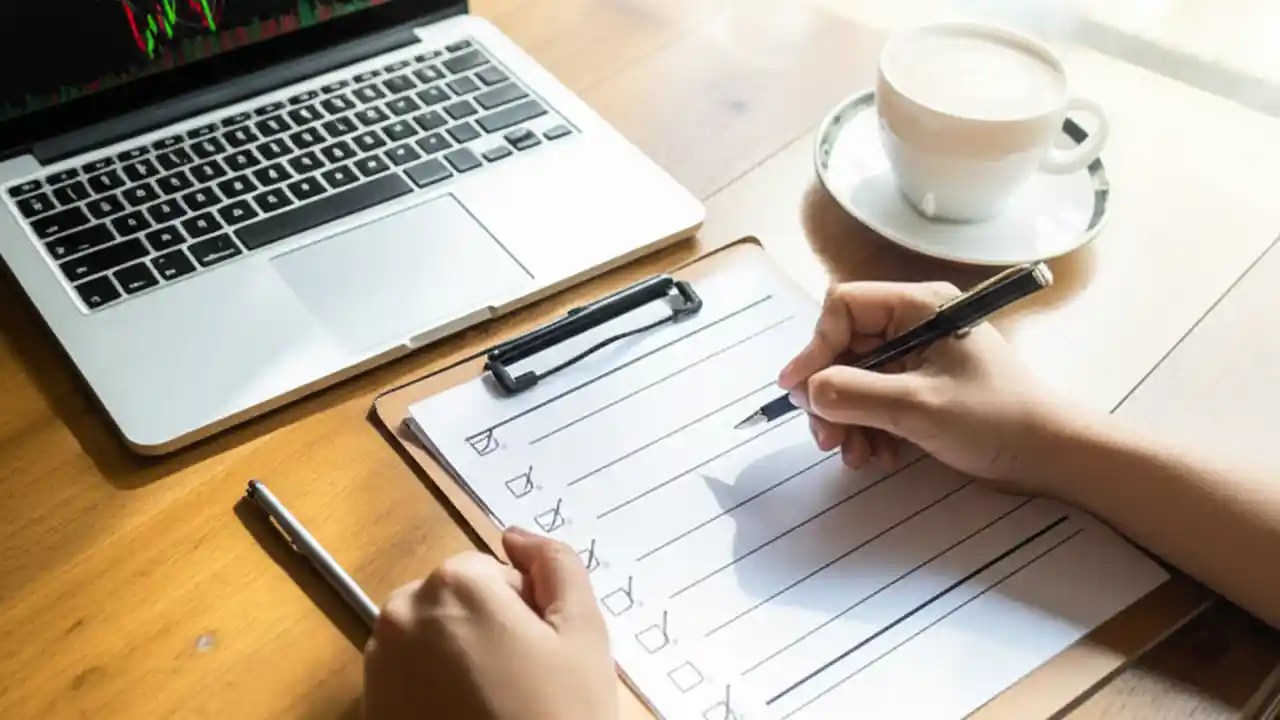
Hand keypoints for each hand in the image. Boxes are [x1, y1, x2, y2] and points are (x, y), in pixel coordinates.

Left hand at [364, 528, 615, 719]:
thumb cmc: (557, 715)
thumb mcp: (583, 633)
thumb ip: (557, 564)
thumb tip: (516, 535)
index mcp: (455, 584)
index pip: (494, 572)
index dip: (524, 610)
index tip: (539, 653)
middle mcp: (403, 612)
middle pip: (456, 600)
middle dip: (487, 628)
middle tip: (520, 680)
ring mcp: (378, 661)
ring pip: (431, 636)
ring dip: (459, 658)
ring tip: (492, 702)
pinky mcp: (368, 703)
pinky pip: (408, 676)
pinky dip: (433, 689)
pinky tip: (464, 716)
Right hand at [779, 281, 1075, 492]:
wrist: (1050, 455)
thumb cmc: (994, 419)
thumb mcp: (917, 406)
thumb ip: (855, 394)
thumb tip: (807, 392)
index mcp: (918, 307)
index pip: (843, 308)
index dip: (815, 347)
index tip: (798, 390)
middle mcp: (914, 324)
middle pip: (844, 348)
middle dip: (830, 395)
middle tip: (825, 437)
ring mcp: (918, 358)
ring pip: (856, 380)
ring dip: (847, 420)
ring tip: (855, 455)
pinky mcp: (922, 388)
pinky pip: (875, 400)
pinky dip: (868, 429)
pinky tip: (878, 457)